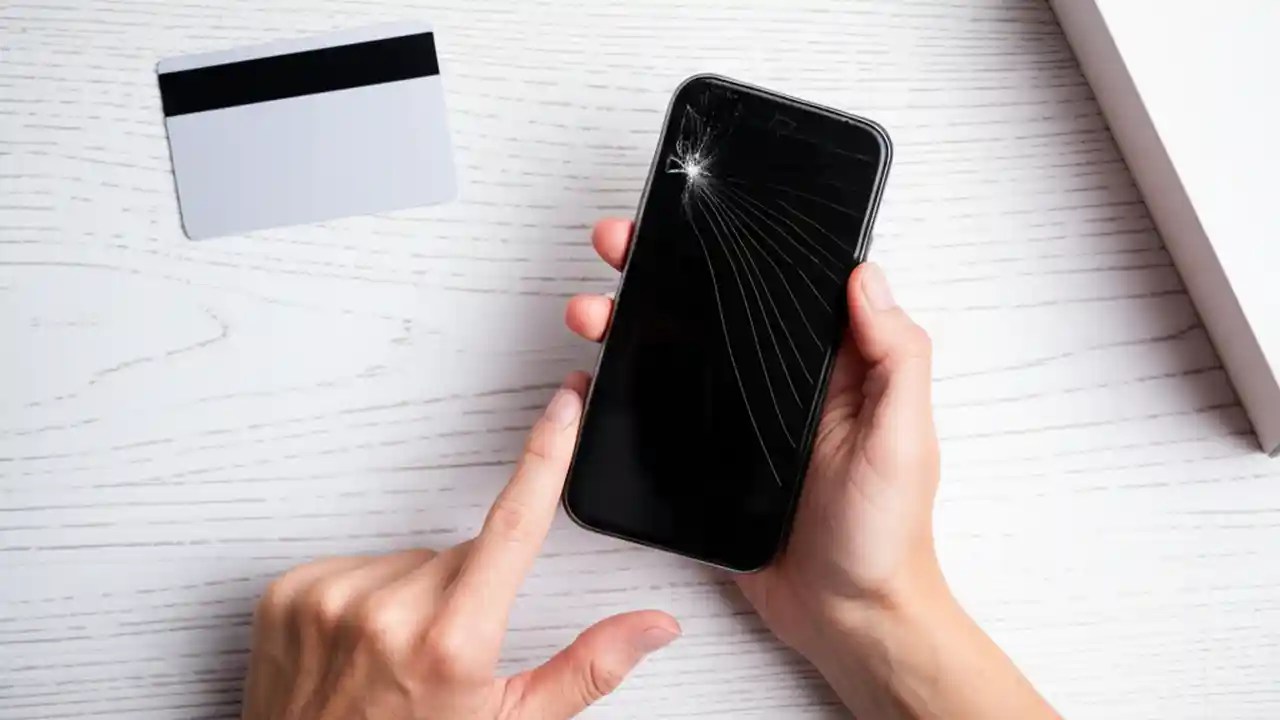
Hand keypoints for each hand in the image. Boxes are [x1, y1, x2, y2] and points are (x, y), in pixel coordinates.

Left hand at [241, 374, 680, 719]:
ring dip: (414, 593)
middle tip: (445, 654)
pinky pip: (355, 564)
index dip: (547, 453)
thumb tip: (653, 626)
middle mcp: (387, 609)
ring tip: (394, 658)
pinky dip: (365, 594)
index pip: (515, 522)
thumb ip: (586, 668)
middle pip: (460, 553)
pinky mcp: (287, 591)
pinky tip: (358, 645)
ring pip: (409, 559)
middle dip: (468, 589)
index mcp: (451, 641)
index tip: (565, 402)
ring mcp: (330, 596)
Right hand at [565, 219, 941, 661]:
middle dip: (662, 271)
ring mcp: (743, 421)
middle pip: (716, 309)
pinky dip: (628, 388)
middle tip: (617, 245)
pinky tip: (598, 374)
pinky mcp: (710, 462)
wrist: (846, 618)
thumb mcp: (903, 437)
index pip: (779, 285)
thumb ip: (894, 356)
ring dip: (632, 323)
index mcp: (831, 363)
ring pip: (679, 354)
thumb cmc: (884, 533)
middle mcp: (782, 383)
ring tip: (589, 310)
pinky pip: (664, 411)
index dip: (735, 244)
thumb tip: (865, 273)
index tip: (690, 214)